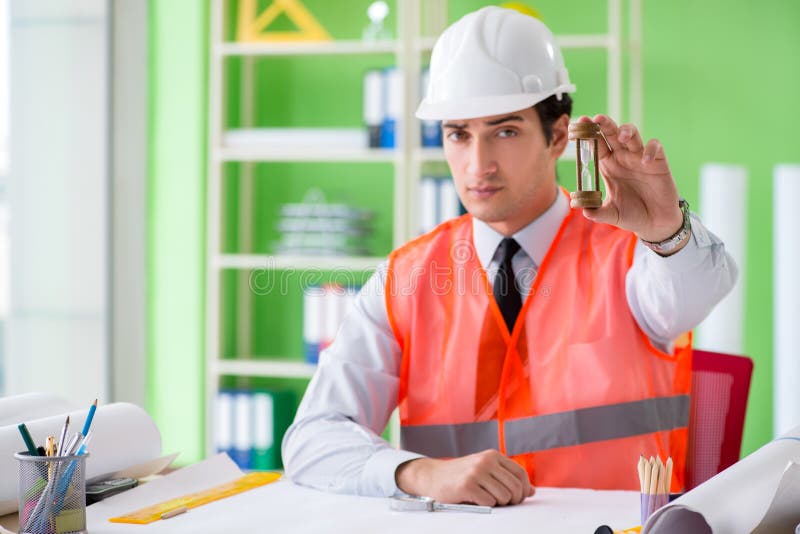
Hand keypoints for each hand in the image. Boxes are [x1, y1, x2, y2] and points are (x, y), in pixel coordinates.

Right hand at [395, 449, 534, 506]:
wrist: (432, 476)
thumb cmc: (462, 475)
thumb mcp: (485, 470)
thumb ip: (507, 478)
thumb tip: (532, 491)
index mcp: (493, 455)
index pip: (520, 473)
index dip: (524, 489)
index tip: (518, 498)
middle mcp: (486, 461)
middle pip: (515, 487)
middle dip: (513, 500)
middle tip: (504, 503)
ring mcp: (476, 472)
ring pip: (504, 496)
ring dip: (499, 503)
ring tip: (488, 499)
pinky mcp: (467, 485)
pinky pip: (489, 502)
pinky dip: (485, 505)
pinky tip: (476, 500)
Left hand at [572, 114, 684, 244]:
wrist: (655, 223)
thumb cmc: (632, 214)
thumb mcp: (611, 214)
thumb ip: (596, 211)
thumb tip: (579, 207)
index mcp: (608, 165)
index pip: (596, 144)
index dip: (587, 134)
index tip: (578, 124)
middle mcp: (622, 157)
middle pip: (612, 134)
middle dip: (605, 124)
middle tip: (596, 119)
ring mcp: (640, 158)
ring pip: (633, 135)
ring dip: (627, 132)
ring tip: (622, 136)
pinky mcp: (658, 162)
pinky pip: (655, 148)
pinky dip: (651, 151)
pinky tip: (645, 161)